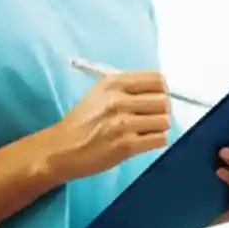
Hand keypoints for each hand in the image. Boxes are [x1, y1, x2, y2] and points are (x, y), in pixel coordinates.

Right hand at [45, 70, 172, 181]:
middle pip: (164, 101)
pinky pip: (160, 139)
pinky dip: (155, 141)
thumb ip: (127, 89)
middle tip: (150, 117)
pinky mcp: (127, 145)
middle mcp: (118, 100)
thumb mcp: (99, 94)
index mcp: (112, 84)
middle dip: (161, 110)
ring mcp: (123, 123)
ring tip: (144, 130)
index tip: (155, 97)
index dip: (161, 90)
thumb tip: (160, 92)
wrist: (63, 148)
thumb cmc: (82, 121)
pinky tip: (142, 140)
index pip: (156, 80)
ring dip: (159, 127)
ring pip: (164, 121)